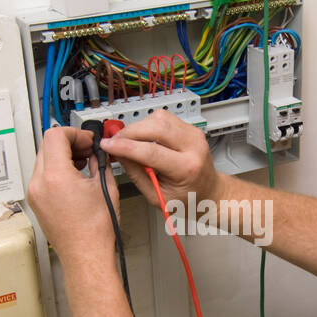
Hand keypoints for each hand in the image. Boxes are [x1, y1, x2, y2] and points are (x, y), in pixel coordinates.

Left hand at [26, 126, 119, 267]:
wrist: (86, 254)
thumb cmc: (95, 230)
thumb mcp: (104, 187)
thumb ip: (98, 162)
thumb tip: (96, 152)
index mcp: (55, 176)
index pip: (55, 135)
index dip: (74, 133)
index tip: (86, 139)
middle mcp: (39, 184)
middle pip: (46, 144)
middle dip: (68, 142)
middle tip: (86, 148)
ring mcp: (34, 193)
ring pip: (43, 159)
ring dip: (61, 155)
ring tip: (82, 163)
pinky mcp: (36, 202)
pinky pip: (42, 175)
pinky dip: (56, 169)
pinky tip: (74, 176)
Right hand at [99, 109, 220, 210]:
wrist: (209, 191)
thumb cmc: (188, 198)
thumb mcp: (157, 197)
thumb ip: (137, 174)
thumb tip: (119, 154)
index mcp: (187, 169)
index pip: (151, 151)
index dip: (124, 146)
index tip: (107, 145)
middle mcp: (193, 147)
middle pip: (155, 127)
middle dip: (129, 132)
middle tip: (115, 141)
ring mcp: (193, 134)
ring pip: (159, 117)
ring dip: (138, 127)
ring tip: (129, 141)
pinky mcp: (190, 128)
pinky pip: (164, 118)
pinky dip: (148, 125)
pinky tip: (143, 138)